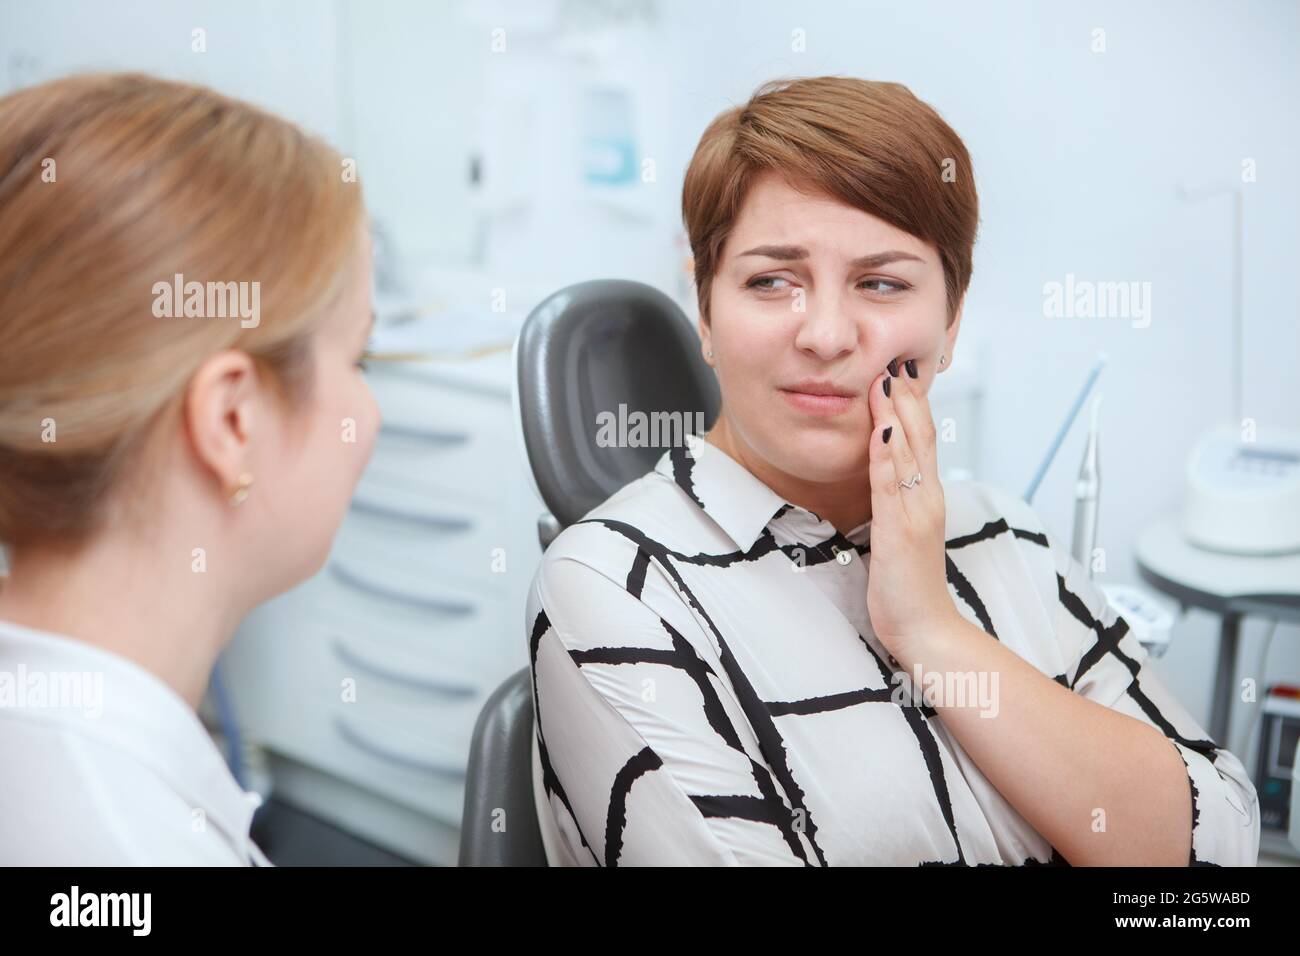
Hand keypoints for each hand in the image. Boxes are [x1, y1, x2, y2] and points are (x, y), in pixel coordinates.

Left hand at [865, 356, 959, 657]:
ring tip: (886, 380)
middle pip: (920, 437)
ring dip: (896, 414)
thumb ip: (896, 502)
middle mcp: (928, 498)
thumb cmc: (909, 586)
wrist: (927, 629)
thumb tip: (883, 474)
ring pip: (908, 453)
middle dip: (906, 397)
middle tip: (894, 359)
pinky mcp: (901, 532)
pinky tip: (880, 431)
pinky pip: (891, 486)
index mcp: (927, 497)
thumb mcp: (902, 532)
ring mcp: (917, 513)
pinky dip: (886, 456)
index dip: (912, 405)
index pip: (923, 440)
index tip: (898, 371)